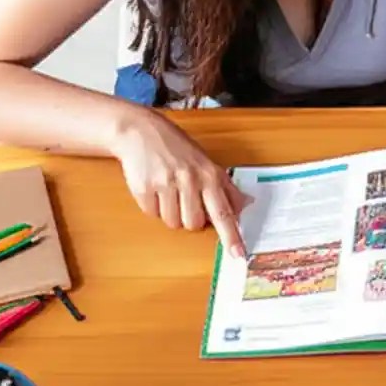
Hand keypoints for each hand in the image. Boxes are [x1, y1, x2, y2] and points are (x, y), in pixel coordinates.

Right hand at [109, 112, 249, 256]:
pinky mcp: (144, 188)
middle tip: (185, 200)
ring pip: (172, 222)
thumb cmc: (178, 149)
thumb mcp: (206, 163)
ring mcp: (165, 184)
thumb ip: (225, 187)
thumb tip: (244, 206)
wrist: (141, 132)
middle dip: (190, 219)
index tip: (238, 253)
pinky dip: (153, 206)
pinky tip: (153, 188)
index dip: (231, 235)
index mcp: (209, 175)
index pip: (223, 212)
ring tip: (168, 192)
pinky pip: (151, 214)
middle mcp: (189, 180)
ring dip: (170, 213)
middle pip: (194, 224)